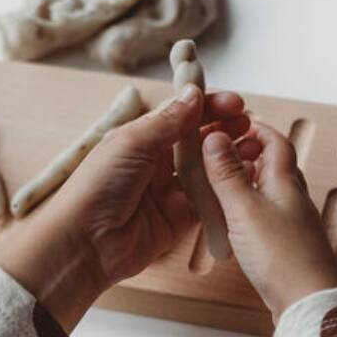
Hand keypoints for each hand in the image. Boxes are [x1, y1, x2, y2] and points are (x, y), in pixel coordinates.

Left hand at [0, 85, 259, 331]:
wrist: (85, 243)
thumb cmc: (96, 188)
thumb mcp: (132, 143)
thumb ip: (167, 121)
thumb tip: (193, 94)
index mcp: (140, 140)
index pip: (181, 116)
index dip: (208, 108)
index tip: (235, 104)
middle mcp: (155, 165)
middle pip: (197, 142)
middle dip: (224, 132)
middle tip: (248, 126)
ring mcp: (167, 193)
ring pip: (205, 172)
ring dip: (227, 159)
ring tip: (252, 149)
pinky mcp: (177, 221)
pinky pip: (206, 204)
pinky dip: (224, 192)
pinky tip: (243, 179)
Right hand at [202, 123, 336, 319]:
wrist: (307, 302)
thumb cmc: (283, 258)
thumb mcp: (244, 209)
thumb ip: (227, 174)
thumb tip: (215, 139)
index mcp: (286, 183)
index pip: (276, 142)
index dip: (256, 129)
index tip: (235, 124)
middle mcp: (293, 200)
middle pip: (275, 166)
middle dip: (250, 155)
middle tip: (224, 154)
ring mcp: (292, 224)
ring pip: (270, 193)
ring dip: (248, 184)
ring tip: (222, 188)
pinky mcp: (287, 247)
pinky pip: (268, 218)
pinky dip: (249, 211)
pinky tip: (235, 224)